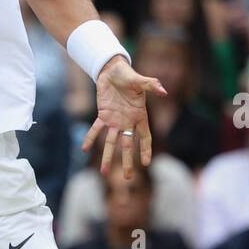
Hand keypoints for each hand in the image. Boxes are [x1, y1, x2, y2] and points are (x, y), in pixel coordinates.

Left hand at [84, 55, 166, 178]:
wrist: (113, 70)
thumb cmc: (129, 75)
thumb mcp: (140, 80)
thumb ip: (152, 85)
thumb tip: (164, 91)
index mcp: (140, 116)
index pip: (144, 137)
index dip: (145, 150)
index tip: (146, 163)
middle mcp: (128, 122)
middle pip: (127, 145)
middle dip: (127, 161)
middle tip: (127, 178)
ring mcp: (115, 120)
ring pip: (111, 142)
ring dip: (107, 157)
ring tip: (104, 172)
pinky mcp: (103, 115)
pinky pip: (96, 129)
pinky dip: (90, 138)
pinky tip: (84, 149)